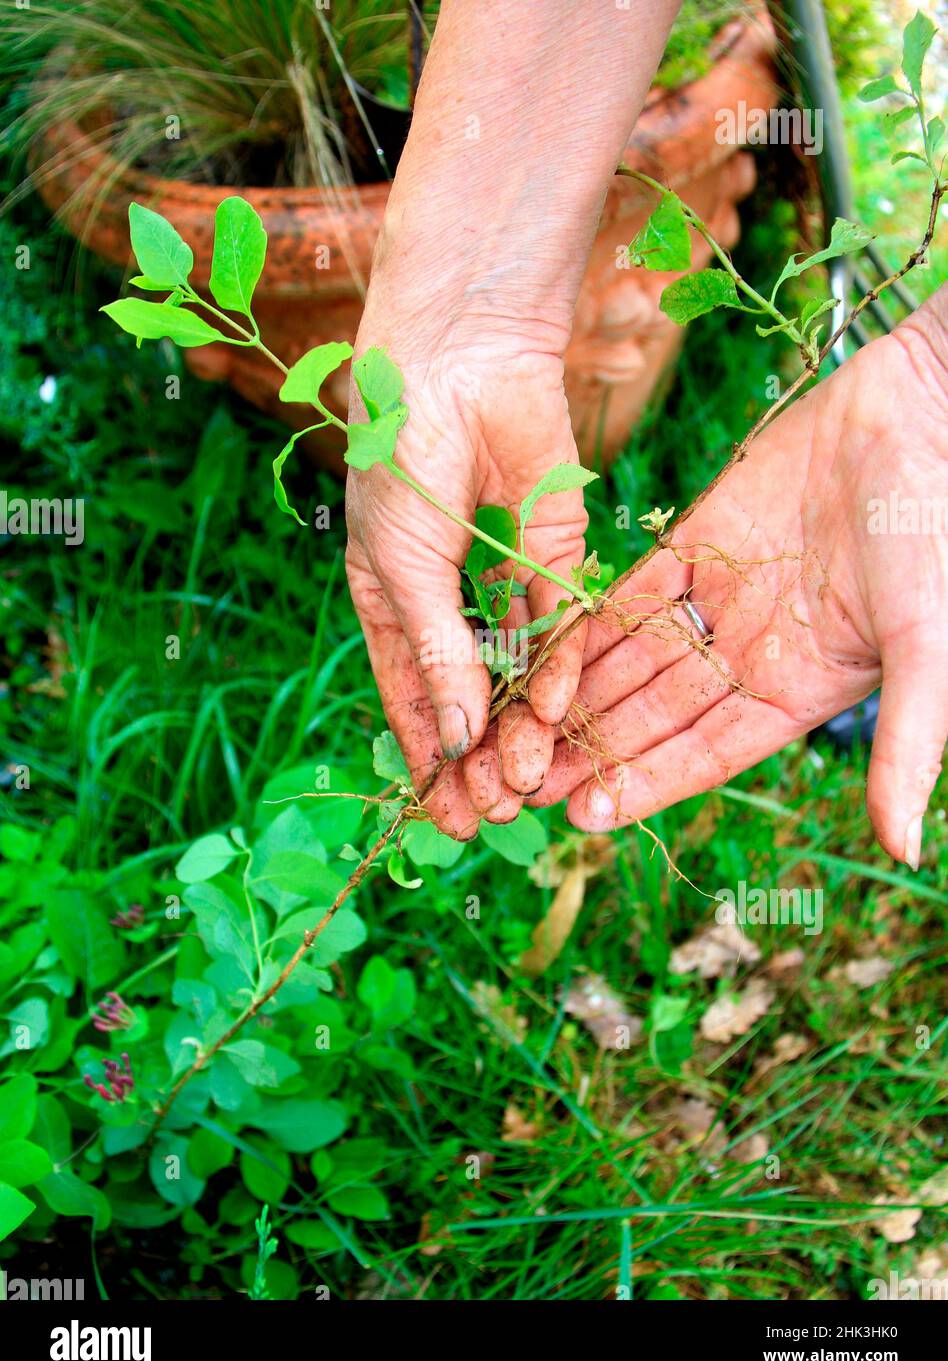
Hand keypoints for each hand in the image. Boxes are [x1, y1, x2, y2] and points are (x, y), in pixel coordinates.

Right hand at [346, 319, 587, 837]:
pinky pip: (558, 628)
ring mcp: (504, 580)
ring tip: (522, 786)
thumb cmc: (401, 457)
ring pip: (516, 675)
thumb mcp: (402, 566)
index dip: (425, 758)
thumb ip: (435, 651)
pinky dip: (554, 673)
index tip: (439, 818)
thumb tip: (455, 740)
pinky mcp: (556, 555)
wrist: (461, 358)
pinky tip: (550, 718)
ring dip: (517, 731)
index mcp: (391, 601)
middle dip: (476, 761)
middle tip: (489, 819)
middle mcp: (451, 600)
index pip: (411, 696)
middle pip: (467, 698)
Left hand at [531, 291, 947, 868]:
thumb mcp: (929, 647)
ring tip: (509, 727)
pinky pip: (631, 592)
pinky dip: (587, 622)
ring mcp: (719, 597)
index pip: (704, 752)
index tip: (585, 816)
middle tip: (517, 780)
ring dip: (572, 694)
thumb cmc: (937, 533)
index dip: (645, 782)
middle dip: (588, 748)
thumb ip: (909, 743)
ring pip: (630, 658)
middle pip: (651, 713)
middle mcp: (749, 654)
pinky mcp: (697, 539)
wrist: (922, 415)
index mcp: (797, 690)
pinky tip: (535, 651)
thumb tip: (905, 848)